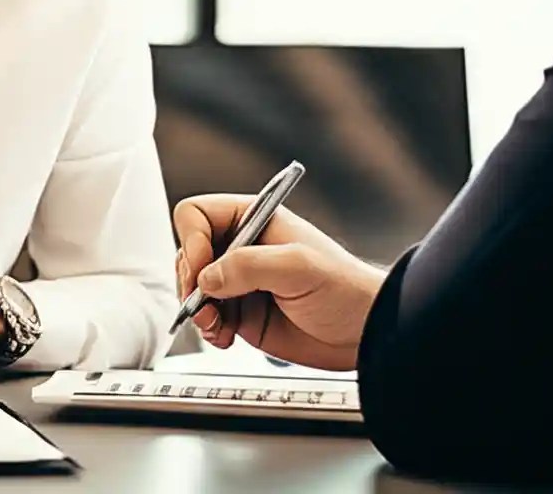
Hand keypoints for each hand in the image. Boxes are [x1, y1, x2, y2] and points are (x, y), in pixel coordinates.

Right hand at [173, 195, 387, 370]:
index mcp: (254, 220)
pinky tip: (226, 337)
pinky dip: (207, 329)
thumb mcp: (299, 267)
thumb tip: (207, 279)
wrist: (365, 334)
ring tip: (218, 324)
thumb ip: (249, 266)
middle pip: (188, 253)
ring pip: (192, 288)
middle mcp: (242, 248)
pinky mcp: (240, 314)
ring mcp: (239, 282)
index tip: (205, 269)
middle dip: (191, 281)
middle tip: (207, 303)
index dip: (192, 240)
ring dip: (197, 308)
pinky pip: (205, 318)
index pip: (198, 215)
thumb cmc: (346, 290)